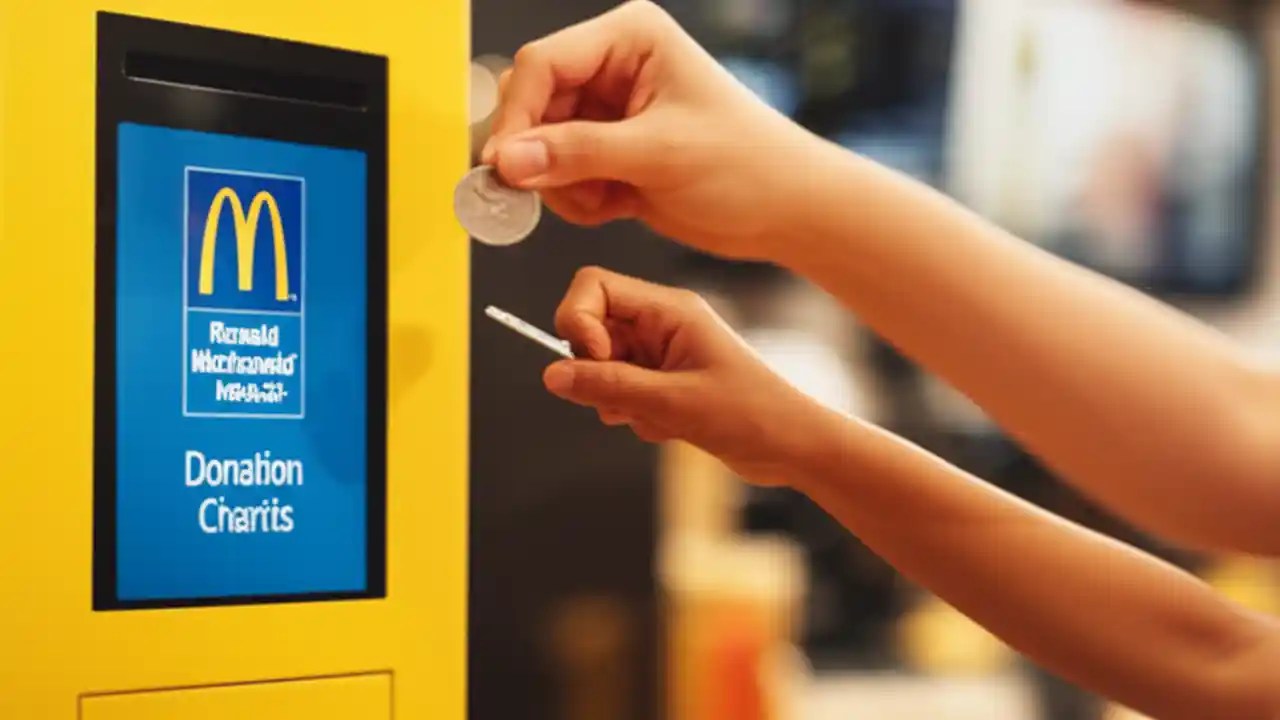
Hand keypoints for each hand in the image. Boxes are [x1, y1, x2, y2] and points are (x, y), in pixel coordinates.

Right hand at [481, 0, 819, 260]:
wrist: (787, 210)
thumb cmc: (746, 165)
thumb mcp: (659, 154)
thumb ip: (577, 154)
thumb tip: (505, 161)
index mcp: (628, 37)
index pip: (542, 64)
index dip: (517, 116)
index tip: (504, 168)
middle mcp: (612, 67)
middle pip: (531, 105)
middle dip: (540, 156)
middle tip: (562, 192)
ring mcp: (608, 112)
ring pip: (538, 147)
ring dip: (562, 185)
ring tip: (610, 198)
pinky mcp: (609, 153)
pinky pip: (560, 177)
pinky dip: (578, 200)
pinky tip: (620, 204)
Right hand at [542, 266, 830, 485]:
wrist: (793, 447)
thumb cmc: (751, 415)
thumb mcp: (673, 403)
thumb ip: (608, 386)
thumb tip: (553, 375)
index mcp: (670, 309)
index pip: (593, 286)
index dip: (578, 322)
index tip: (595, 361)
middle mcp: (663, 324)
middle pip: (592, 330)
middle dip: (600, 372)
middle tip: (631, 400)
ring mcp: (663, 354)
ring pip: (604, 368)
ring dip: (619, 400)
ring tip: (662, 417)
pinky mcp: (666, 382)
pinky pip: (622, 393)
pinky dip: (636, 415)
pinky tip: (672, 428)